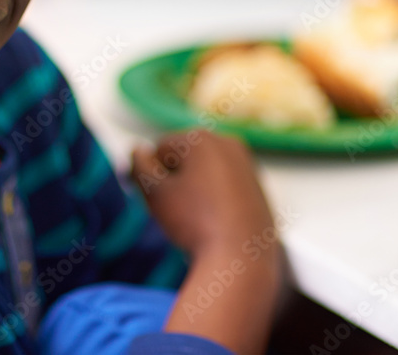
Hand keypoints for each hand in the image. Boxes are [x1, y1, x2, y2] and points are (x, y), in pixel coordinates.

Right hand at [132, 129, 274, 256]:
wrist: (242, 259)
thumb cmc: (194, 222)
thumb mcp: (156, 193)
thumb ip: (140, 166)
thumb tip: (138, 150)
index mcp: (202, 138)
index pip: (160, 149)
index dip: (152, 176)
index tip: (162, 201)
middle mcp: (228, 143)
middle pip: (184, 157)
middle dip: (174, 179)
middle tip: (177, 211)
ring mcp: (247, 165)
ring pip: (204, 172)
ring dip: (193, 189)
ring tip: (196, 219)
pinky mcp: (258, 187)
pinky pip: (225, 187)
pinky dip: (214, 199)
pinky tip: (215, 223)